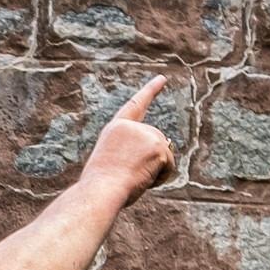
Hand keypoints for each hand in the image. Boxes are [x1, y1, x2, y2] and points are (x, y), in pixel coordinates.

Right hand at [86, 76, 177, 201]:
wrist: (100, 191)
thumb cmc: (101, 187)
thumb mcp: (111, 163)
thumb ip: (132, 153)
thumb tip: (161, 156)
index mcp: (115, 128)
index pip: (136, 105)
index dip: (150, 91)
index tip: (163, 78)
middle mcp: (131, 127)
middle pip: (156, 142)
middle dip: (151, 161)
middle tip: (130, 175)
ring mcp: (146, 134)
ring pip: (164, 155)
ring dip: (154, 171)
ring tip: (133, 178)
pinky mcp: (158, 146)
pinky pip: (169, 166)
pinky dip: (161, 177)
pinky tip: (143, 180)